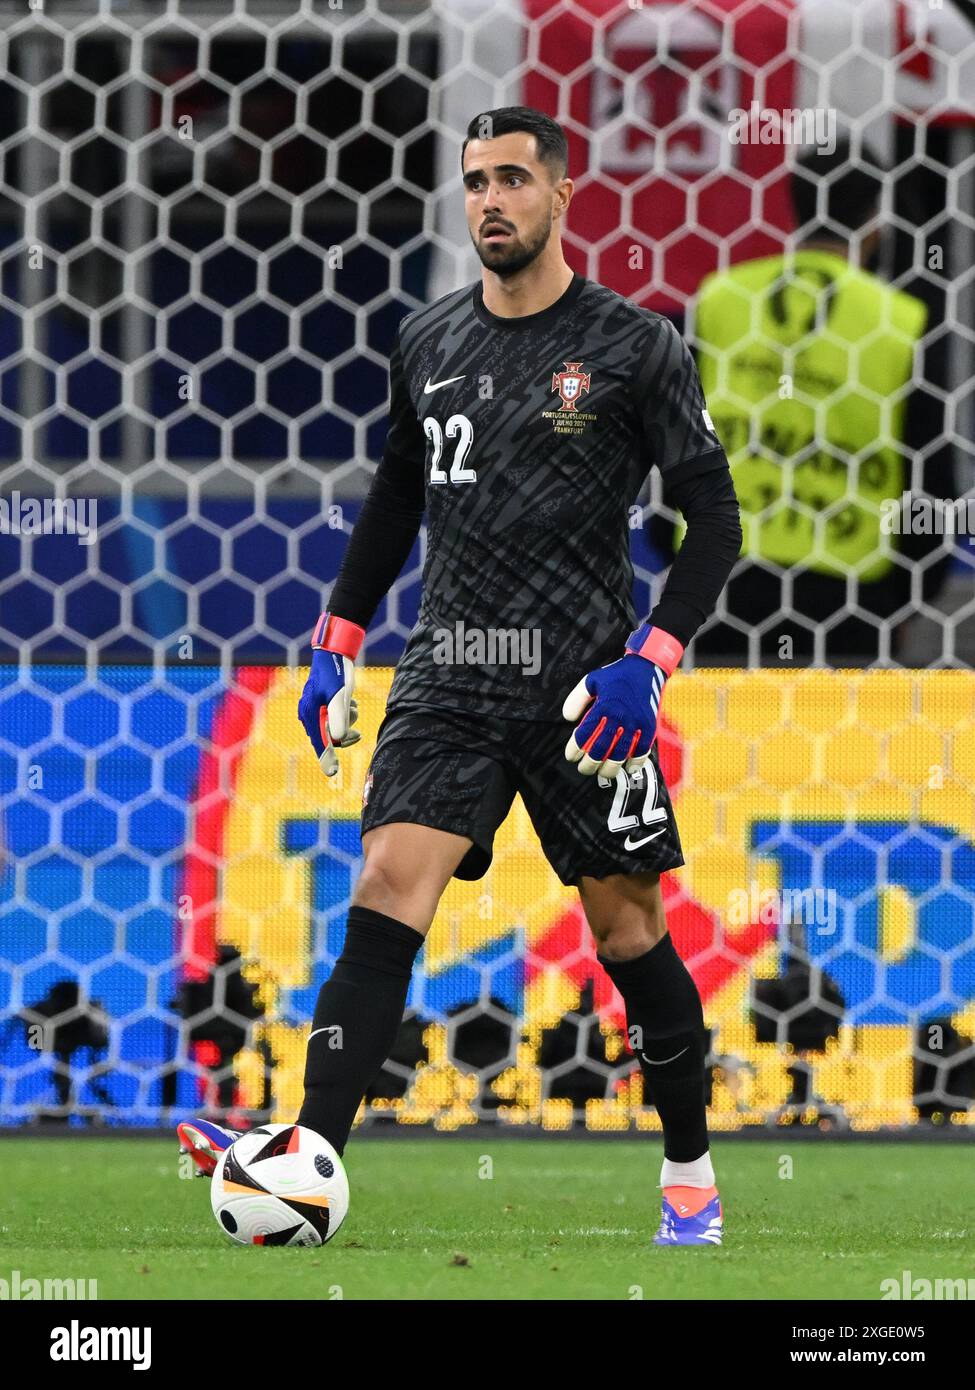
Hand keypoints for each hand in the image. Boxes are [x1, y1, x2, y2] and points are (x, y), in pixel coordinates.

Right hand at [297, 612, 364, 776]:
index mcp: (311, 714)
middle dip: (344, 735)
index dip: (327, 758)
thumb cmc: (336, 674)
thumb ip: (339, 717)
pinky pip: (334, 718)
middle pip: (328, 737)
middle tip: (359, 734)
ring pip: (333, 727)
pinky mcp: (321, 704)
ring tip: (353, 706)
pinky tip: (350, 702)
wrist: (334, 654)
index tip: (332, 773)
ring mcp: (314, 709)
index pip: (320, 742)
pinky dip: (345, 713)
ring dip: (347, 721)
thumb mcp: (340, 695)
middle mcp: (309, 714)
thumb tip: (339, 739)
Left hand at [562, 624, 682, 777]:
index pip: (585, 735)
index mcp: (603, 706)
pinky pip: (643, 750)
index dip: (575, 749)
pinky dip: (635, 762)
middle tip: (584, 769)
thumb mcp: (591, 680)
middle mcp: (619, 717)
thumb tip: (568, 718)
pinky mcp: (649, 726)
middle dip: (590, 764)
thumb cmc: (616, 675)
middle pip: (601, 749)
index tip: (571, 756)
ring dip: (610, 768)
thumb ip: (576, 699)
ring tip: (602, 774)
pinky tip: (628, 768)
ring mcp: (636, 723)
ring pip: (621, 754)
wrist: (646, 667)